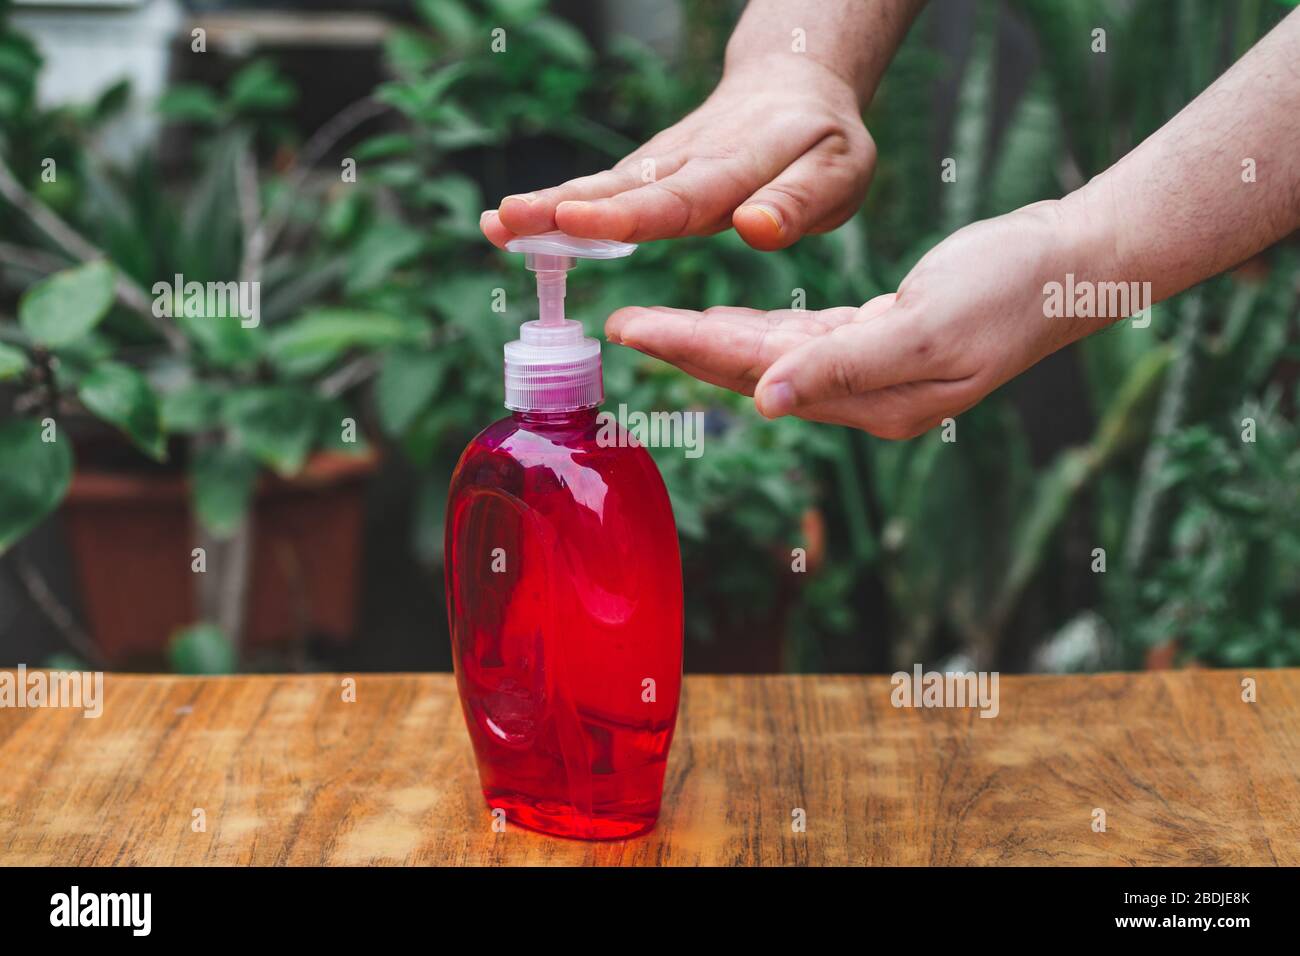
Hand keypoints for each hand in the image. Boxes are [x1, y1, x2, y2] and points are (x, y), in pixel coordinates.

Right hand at [481, 59, 874, 251]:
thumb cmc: (822, 142)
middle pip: (624, 188)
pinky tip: (510, 224)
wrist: (793, 86)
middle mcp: (690, 158)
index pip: (682, 194)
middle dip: (564, 209)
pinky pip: (600, 190)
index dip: (629, 214)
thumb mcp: (840, 173)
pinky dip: (556, 206)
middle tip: (509, 221)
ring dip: (547, 207)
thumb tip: (754, 230)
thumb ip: (798, 202)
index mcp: (741, 162)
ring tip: (495, 224)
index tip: (578, 223)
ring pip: (602, 185)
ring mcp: (661, 162)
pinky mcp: (645, 170)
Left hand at [606, 197, 1114, 438]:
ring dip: (715, 340)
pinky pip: (808, 340)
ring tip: (658, 326)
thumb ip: (844, 365)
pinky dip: (763, 331)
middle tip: (622, 325)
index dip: (691, 351)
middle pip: (757, 372)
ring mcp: (876, 372)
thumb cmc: (1009, 292)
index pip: (760, 377)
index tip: (632, 331)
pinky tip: (729, 324)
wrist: (1073, 265)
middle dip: (686, 348)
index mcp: (874, 403)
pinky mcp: (885, 340)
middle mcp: (868, 397)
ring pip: (776, 356)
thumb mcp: (926, 327)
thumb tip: (767, 400)